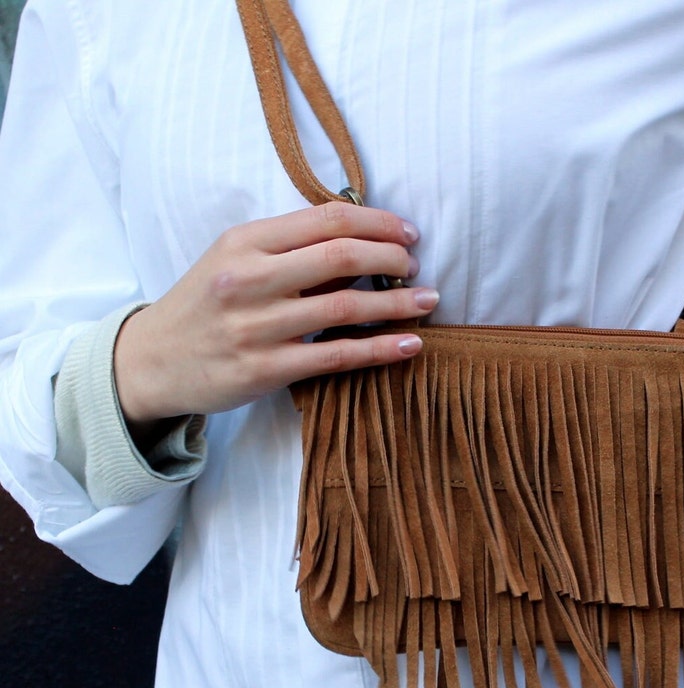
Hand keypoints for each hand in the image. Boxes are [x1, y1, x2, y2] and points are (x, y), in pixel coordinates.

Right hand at [114, 202, 438, 426]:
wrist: (152, 362)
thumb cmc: (205, 305)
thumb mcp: (233, 260)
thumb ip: (289, 248)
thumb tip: (362, 240)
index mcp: (244, 242)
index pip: (327, 219)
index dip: (378, 223)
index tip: (408, 234)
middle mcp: (249, 280)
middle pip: (341, 257)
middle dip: (392, 258)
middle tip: (416, 266)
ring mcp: (257, 327)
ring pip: (346, 308)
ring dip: (397, 304)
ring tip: (428, 301)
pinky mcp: (266, 370)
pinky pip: (337, 356)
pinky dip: (381, 349)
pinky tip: (411, 344)